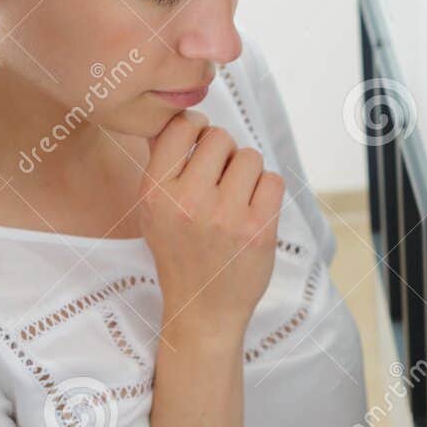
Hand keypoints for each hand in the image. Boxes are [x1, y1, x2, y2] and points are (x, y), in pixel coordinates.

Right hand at [139, 110, 283, 335]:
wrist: (202, 310)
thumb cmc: (180, 254)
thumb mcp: (153, 211)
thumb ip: (162, 164)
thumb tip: (176, 117)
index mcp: (154, 192)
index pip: (181, 127)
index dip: (196, 128)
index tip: (201, 145)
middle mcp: (187, 201)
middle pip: (219, 137)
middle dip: (224, 153)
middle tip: (220, 181)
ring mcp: (224, 216)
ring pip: (249, 157)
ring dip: (247, 173)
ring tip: (236, 199)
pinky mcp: (258, 230)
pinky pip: (273, 180)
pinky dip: (267, 192)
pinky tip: (253, 211)